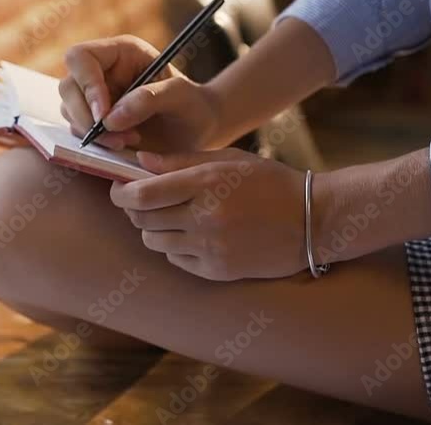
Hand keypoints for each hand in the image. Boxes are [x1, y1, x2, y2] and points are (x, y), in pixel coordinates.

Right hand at [58, 35, 220, 152]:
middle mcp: (101, 70)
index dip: (86, 85)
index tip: (103, 115)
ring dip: (93, 133)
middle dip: (87, 117)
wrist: (196, 130)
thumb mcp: (181, 97)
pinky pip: (78, 131)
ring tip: (127, 142)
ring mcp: (94, 96)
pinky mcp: (94, 120)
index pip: (80, 57)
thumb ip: (149, 99)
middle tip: (117, 138)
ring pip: (68, 111)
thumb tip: (110, 118)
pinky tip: (122, 146)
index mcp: (120, 52)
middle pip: (68, 87)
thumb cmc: (193, 105)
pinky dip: (95, 144)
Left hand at [110, 148, 308, 280]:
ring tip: (169, 217)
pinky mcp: (217, 270)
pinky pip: (176, 259)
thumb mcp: (227, 159)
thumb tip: (139, 163)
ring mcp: (211, 247)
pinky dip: (175, 247)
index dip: (121, 192)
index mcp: (206, 183)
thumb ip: (181, 161)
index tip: (118, 188)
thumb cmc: (269, 182)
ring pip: (155, 241)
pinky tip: (191, 235)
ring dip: (153, 229)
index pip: (142, 193)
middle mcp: (205, 217)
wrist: (312, 220)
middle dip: (134, 209)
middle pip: (142, 219)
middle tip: (141, 201)